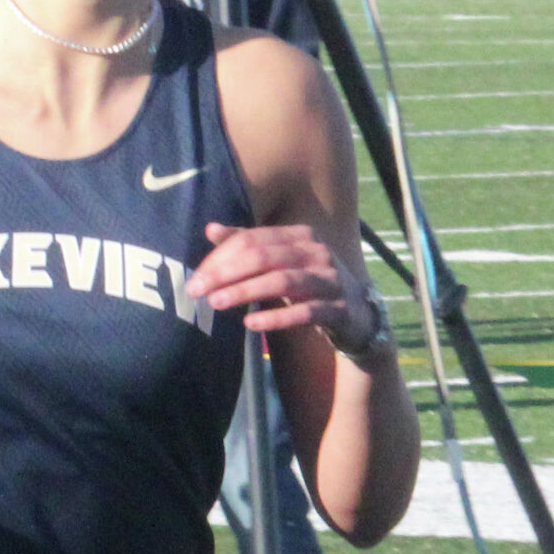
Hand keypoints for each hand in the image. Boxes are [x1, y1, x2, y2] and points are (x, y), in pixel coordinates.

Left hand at [188, 222, 375, 346]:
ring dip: (246, 291)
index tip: (196, 277)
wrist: (358, 313)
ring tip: (216, 303)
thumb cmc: (309, 283)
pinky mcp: (338, 309)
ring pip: (283, 281)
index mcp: (300, 236)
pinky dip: (276, 318)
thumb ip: (248, 245)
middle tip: (195, 291)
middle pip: (264, 257)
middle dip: (226, 273)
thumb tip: (210, 228)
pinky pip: (305, 312)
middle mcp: (317, 252)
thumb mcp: (280, 261)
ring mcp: (330, 279)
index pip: (253, 239)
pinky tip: (251, 325)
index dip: (221, 257)